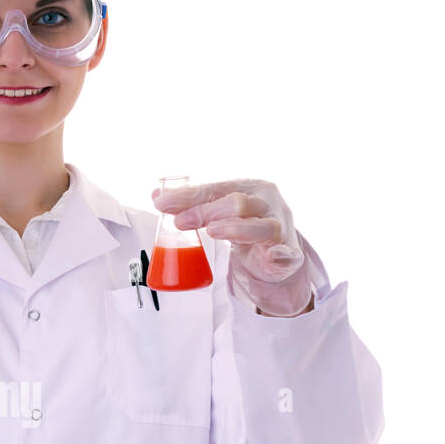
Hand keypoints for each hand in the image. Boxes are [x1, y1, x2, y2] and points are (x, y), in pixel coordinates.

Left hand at [151, 178, 313, 315]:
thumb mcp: (218, 212)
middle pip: (238, 203)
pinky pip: (286, 254)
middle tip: (180, 222)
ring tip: (213, 232)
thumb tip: (156, 195)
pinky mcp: (289, 255)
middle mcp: (267, 203)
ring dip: (237, 228)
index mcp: (249, 187)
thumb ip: (193, 204)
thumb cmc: (244, 226)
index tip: (162, 204)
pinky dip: (279, 255)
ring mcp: (280, 228)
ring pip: (262, 226)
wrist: (275, 253)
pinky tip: (272, 256)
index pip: (216, 188)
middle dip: (207, 211)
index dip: (189, 196)